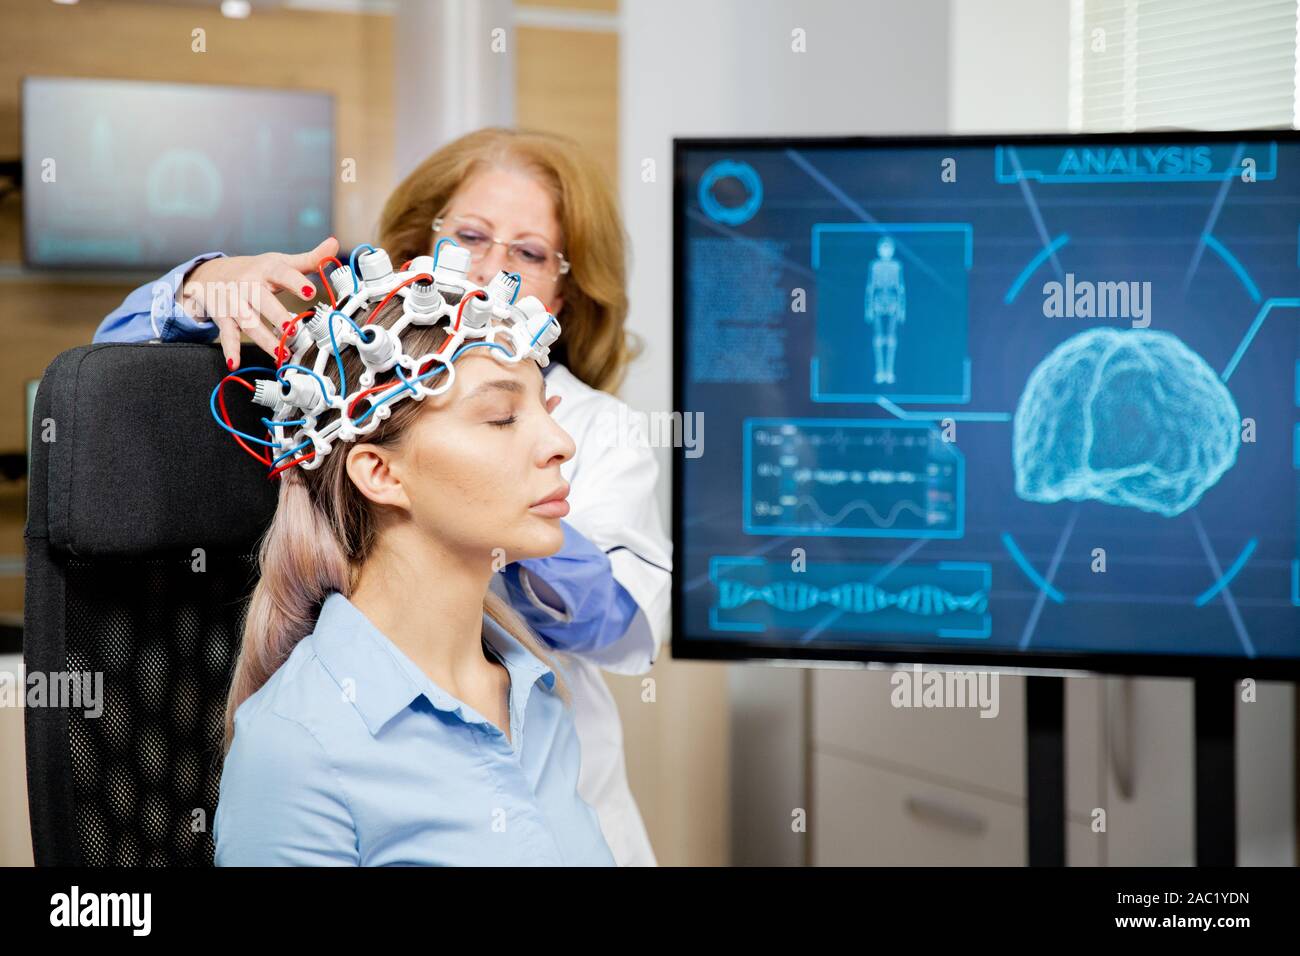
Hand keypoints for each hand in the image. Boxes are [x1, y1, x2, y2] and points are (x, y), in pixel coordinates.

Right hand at [178, 236, 339, 369]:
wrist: (212, 273)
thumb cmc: (255, 270)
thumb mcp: (279, 261)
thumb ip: (308, 258)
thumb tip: (334, 243)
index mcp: (266, 269)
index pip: (282, 274)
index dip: (296, 282)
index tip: (311, 291)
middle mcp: (248, 284)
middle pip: (262, 300)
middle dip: (277, 315)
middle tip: (293, 330)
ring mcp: (233, 302)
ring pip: (248, 321)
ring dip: (263, 338)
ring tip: (281, 353)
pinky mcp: (223, 317)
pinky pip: (227, 334)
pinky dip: (229, 349)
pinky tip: (234, 363)